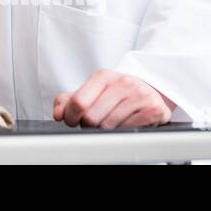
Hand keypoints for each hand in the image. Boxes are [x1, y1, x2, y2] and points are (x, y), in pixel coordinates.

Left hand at [53, 69, 175, 127]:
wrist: (150, 91)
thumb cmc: (117, 94)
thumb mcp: (92, 91)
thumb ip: (68, 101)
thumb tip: (58, 114)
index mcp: (104, 76)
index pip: (78, 102)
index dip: (70, 117)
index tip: (72, 121)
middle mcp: (122, 82)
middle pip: (92, 118)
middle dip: (88, 125)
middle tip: (92, 124)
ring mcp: (139, 95)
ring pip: (109, 127)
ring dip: (104, 131)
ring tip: (109, 123)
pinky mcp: (152, 110)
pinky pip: (128, 131)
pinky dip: (122, 133)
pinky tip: (124, 125)